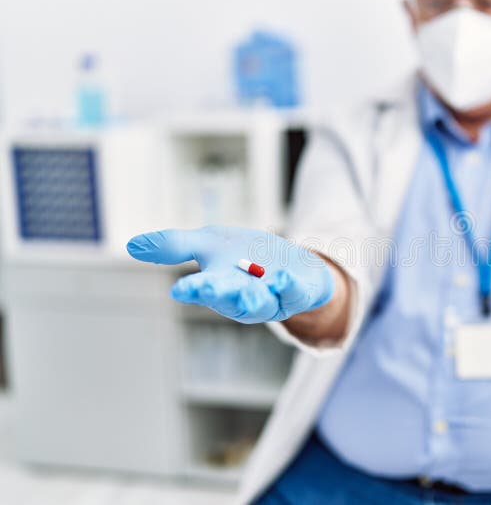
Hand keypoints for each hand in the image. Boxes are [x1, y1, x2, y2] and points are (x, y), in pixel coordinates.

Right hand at [126, 226, 333, 323]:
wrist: (294, 265)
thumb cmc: (246, 257)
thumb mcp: (209, 244)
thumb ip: (176, 246)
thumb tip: (132, 245)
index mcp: (219, 285)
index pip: (203, 289)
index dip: (193, 290)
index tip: (181, 289)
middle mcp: (243, 296)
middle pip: (229, 299)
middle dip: (220, 295)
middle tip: (208, 289)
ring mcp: (273, 296)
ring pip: (261, 303)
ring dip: (254, 299)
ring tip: (248, 293)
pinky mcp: (299, 291)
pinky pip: (294, 293)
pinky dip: (289, 287)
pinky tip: (284, 278)